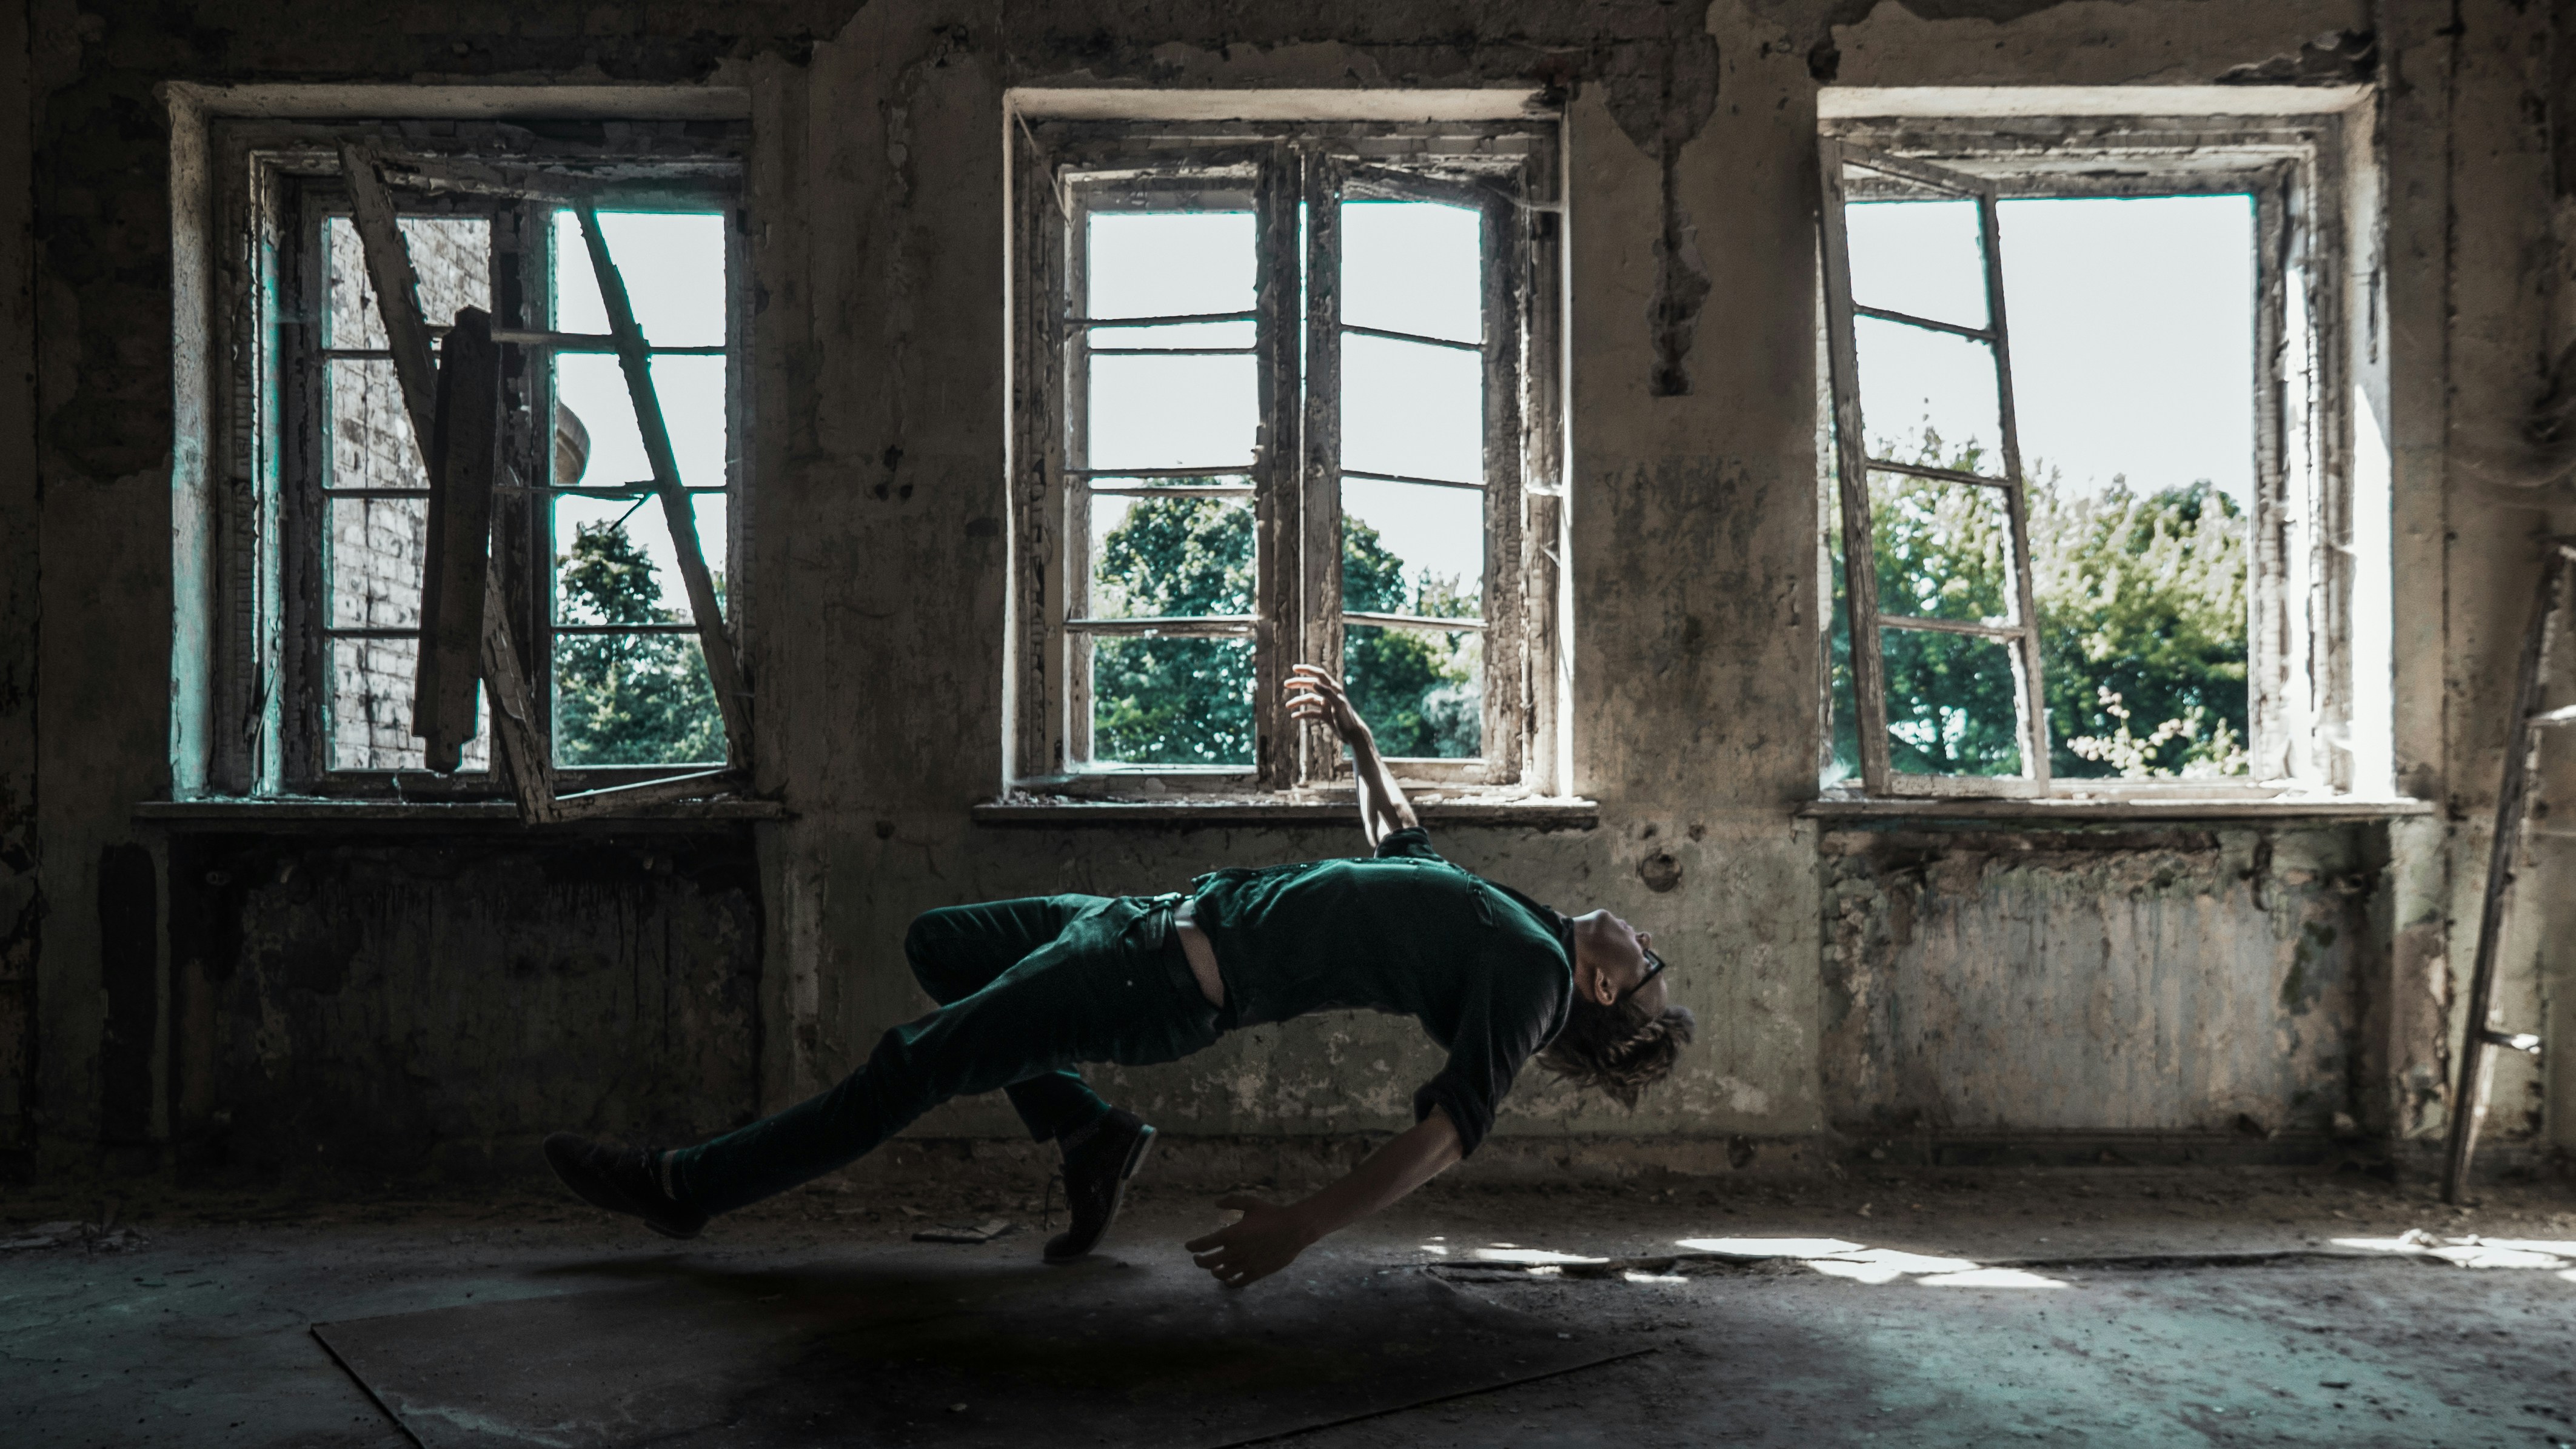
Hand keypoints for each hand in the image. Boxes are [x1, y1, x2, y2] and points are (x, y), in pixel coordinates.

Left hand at [1184, 1193, 1314, 1287]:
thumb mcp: (1250, 1203)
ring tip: (1213, 1269)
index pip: (1203, 1244)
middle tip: (1197, 1258)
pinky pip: (1238, 1283)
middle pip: (1207, 1262)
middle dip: (1198, 1261)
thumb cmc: (1272, 1213)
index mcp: (1231, 1234)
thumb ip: (1231, 1202)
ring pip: (1221, 1274)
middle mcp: (1235, 1251)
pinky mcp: (1256, 1273)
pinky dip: (1229, 1283)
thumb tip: (1216, 1203)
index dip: (1192, 1246)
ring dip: (1213, 1272)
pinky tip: (1227, 1280)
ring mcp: (1246, 1264)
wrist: (1295, 1228)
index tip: (1188, 1246)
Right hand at [1285, 664, 1368, 745]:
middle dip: (1298, 684)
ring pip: (1309, 700)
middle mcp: (1329, 695)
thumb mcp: (1337, 705)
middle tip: (1286, 684)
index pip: (1319, 675)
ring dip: (1298, 701)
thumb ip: (1326, 693)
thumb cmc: (1347, 719)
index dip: (1307, 670)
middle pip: (1311, 685)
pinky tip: (1294, 716)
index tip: (1294, 668)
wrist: (1353, 735)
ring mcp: (1326, 705)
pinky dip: (1303, 714)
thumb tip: (1313, 682)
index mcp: (1334, 689)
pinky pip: (1311, 712)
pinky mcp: (1325, 715)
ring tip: (1287, 705)